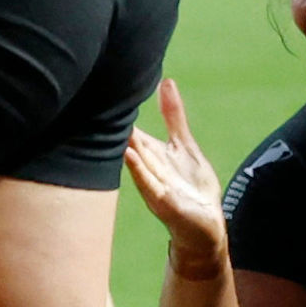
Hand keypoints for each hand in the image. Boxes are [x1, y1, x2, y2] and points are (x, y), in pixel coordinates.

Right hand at [121, 79, 225, 252]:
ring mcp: (152, 183)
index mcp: (150, 152)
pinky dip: (138, 169)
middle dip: (116, 128)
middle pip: (129, 142)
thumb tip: (166, 81)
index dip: (119, 114)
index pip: (131, 129)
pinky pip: (147, 182)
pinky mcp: (162, 200)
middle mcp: (146, 166)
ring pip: (135, 160)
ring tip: (114, 127)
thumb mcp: (185, 145)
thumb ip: (173, 115)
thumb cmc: (192, 186)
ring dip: (123, 145)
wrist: (205, 224)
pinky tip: (129, 156)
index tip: (104, 95)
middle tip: (100, 106)